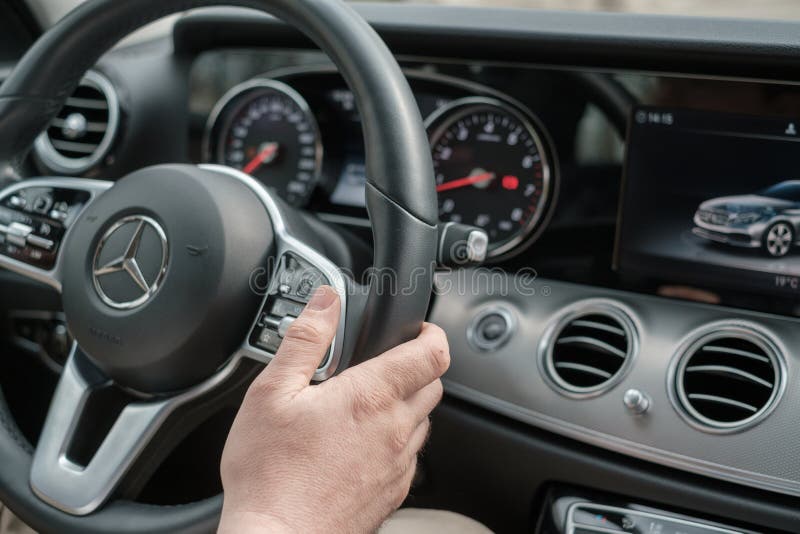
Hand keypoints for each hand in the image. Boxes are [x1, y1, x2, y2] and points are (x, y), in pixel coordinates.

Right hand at [218, 286, 449, 532]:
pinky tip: (361, 445)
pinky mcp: (392, 492)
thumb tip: (325, 301)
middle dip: (417, 367)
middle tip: (382, 364)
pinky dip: (397, 441)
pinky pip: (410, 457)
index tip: (417, 330)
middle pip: (433, 385)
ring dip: (408, 405)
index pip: (433, 354)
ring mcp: (398, 465)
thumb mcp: (271, 393)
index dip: (432, 334)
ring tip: (367, 405)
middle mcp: (395, 429)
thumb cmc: (270, 475)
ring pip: (423, 422)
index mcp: (371, 396)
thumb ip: (304, 340)